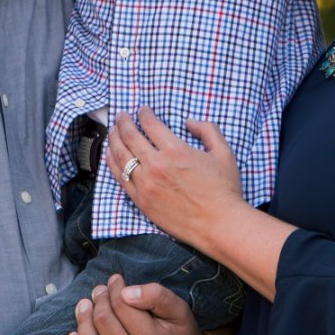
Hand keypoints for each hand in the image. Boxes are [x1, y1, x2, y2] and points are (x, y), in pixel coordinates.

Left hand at [69, 276, 206, 334]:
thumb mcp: (180, 310)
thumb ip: (156, 295)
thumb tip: (125, 291)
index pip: (121, 306)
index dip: (115, 288)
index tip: (115, 280)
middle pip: (102, 322)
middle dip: (98, 301)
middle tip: (99, 291)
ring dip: (83, 320)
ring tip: (86, 306)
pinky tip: (76, 333)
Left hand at [108, 110, 241, 245]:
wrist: (219, 224)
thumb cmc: (224, 190)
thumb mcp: (224, 153)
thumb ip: (207, 130)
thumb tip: (189, 122)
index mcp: (175, 150)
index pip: (150, 124)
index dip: (144, 114)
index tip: (142, 110)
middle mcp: (156, 165)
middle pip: (130, 136)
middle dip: (123, 122)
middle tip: (121, 116)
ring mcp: (145, 184)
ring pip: (120, 155)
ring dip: (114, 139)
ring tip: (112, 131)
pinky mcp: (141, 200)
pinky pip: (120, 177)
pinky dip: (112, 163)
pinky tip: (110, 155)